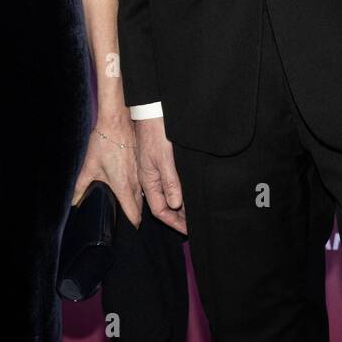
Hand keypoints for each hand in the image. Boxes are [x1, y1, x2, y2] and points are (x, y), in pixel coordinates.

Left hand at [72, 111, 142, 227]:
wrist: (117, 122)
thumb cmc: (104, 143)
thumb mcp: (89, 166)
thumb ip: (81, 186)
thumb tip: (74, 201)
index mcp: (123, 186)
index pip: (133, 213)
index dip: (132, 224)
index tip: (128, 230)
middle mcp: (134, 182)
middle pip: (140, 207)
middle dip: (135, 215)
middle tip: (127, 222)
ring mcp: (140, 173)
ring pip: (143, 194)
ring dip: (138, 202)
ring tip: (130, 208)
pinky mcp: (141, 165)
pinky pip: (143, 183)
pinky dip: (140, 189)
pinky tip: (132, 188)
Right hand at [133, 116, 186, 234]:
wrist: (150, 111)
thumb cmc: (155, 133)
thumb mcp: (164, 158)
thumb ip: (170, 182)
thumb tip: (175, 205)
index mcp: (147, 180)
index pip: (159, 210)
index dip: (173, 222)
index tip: (187, 231)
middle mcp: (149, 178)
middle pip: (163, 205)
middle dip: (177, 217)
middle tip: (194, 225)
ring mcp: (154, 170)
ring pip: (166, 195)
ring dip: (179, 205)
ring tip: (193, 212)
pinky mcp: (159, 161)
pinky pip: (168, 183)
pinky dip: (178, 192)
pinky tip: (187, 192)